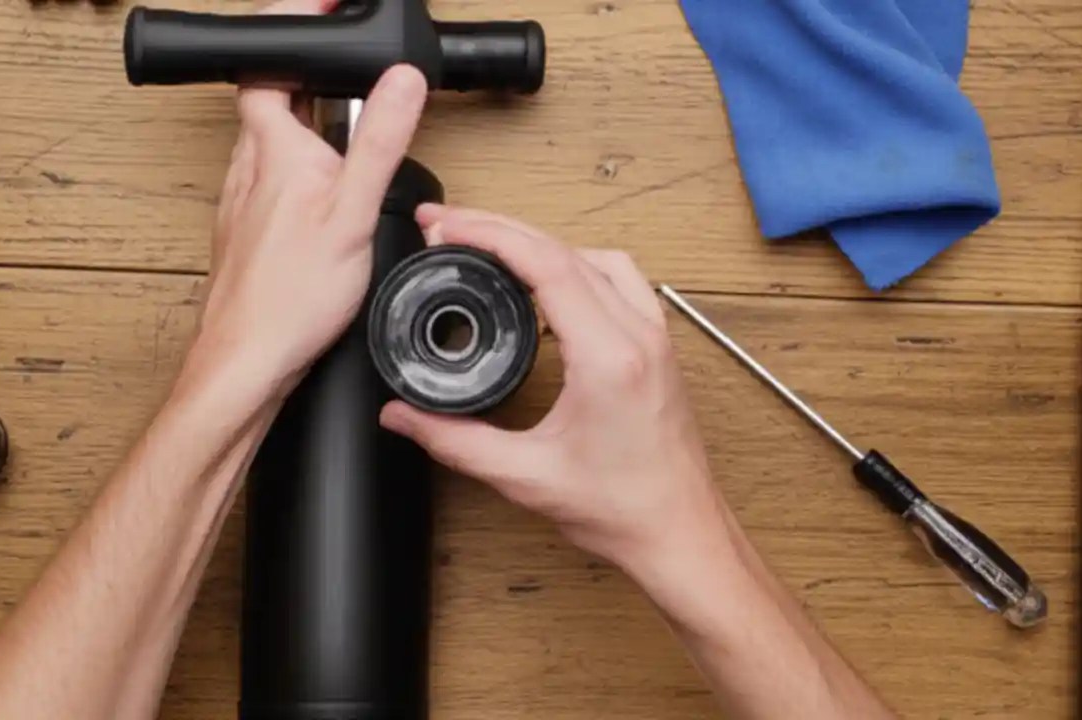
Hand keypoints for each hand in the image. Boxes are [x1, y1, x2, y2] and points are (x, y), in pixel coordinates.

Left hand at [178, 0, 427, 407]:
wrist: (248, 360)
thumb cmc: (290, 297)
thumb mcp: (354, 214)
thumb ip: (378, 143)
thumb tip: (401, 81)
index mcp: (273, 149)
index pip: (264, 64)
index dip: (287, 31)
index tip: (322, 9)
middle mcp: (248, 167)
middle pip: (270, 97)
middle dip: (306, 76)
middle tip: (345, 67)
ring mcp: (243, 200)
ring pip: (269, 140)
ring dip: (302, 121)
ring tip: (342, 124)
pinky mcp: (247, 231)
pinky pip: (268, 179)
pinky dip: (297, 166)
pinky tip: (322, 194)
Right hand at [380, 206, 726, 572]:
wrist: (680, 534)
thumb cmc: (622, 510)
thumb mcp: (524, 476)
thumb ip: (454, 441)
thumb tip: (401, 414)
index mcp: (608, 357)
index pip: (546, 265)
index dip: (490, 235)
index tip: (447, 227)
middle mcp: (639, 335)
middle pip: (566, 250)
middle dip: (501, 230)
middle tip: (448, 227)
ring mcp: (655, 337)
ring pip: (596, 258)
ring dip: (540, 243)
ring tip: (489, 246)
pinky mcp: (659, 347)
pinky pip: (619, 280)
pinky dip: (575, 265)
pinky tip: (545, 283)